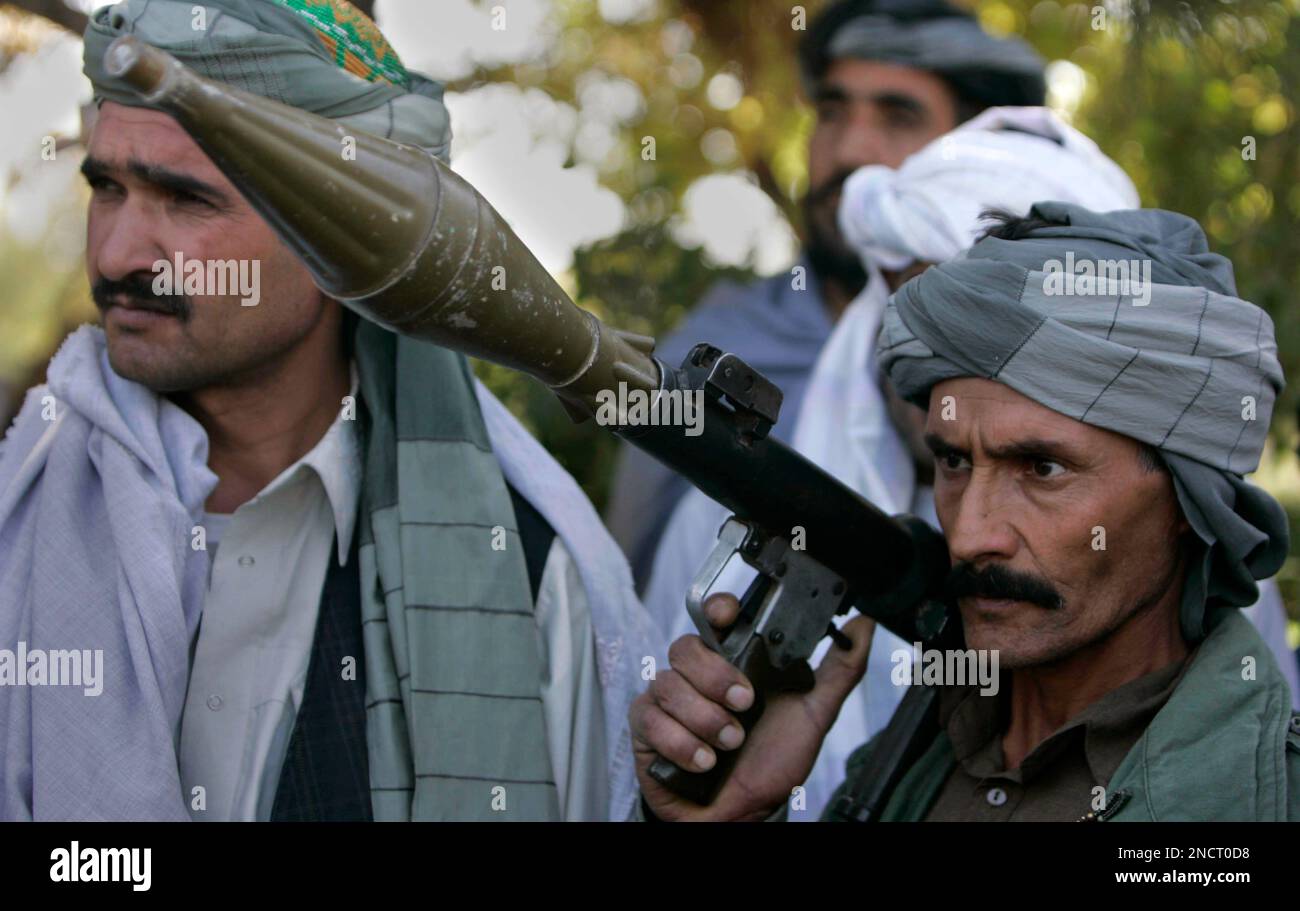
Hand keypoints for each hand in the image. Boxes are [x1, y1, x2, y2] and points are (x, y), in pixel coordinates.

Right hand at [630, 592, 874, 820]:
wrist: (742, 815)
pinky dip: (682, 744)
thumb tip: (863, 627)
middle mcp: (695, 676)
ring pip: (669, 685)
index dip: (717, 610)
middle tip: (745, 705)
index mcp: (731, 662)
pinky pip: (651, 720)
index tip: (731, 617)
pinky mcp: (646, 728)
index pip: (713, 617)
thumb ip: (839, 671)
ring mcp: (668, 700)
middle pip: (686, 647)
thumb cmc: (770, 763)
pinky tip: (702, 762)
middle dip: (717, 678)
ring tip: (728, 745)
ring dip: (705, 719)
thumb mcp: (813, 716)